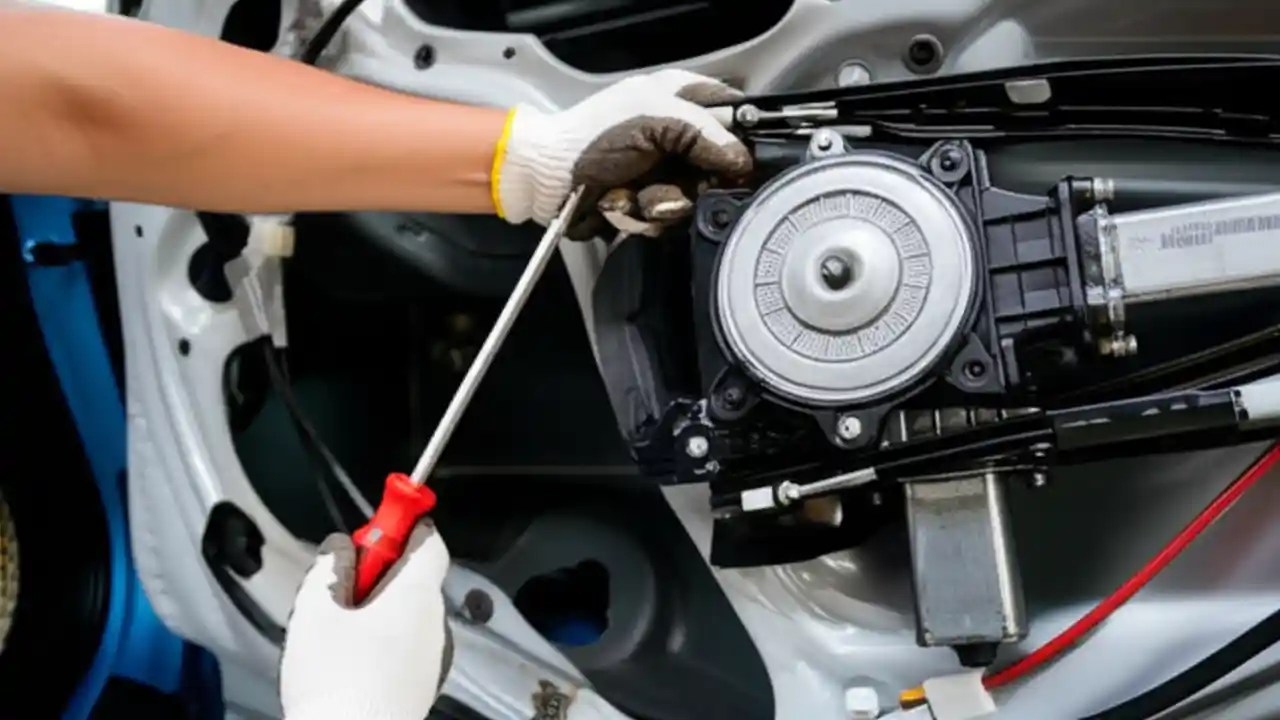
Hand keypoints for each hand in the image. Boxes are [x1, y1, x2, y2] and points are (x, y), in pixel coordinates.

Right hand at [280, 524, 451, 719]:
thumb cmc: (335, 678)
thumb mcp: (316, 612)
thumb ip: (331, 567)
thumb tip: (343, 546)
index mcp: (417, 596)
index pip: (430, 542)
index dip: (406, 525)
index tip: (376, 527)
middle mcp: (437, 624)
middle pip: (416, 579)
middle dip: (379, 574)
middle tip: (338, 587)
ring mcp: (434, 659)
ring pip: (409, 616)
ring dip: (378, 612)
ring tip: (335, 633)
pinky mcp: (423, 687)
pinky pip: (407, 648)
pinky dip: (382, 643)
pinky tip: (348, 665)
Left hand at [492, 69, 752, 237]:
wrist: (546, 179)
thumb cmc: (588, 137)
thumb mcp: (655, 119)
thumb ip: (706, 132)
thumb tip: (741, 159)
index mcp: (682, 99)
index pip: (736, 116)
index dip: (739, 141)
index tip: (728, 162)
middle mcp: (677, 136)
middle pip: (719, 170)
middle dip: (692, 184)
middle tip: (670, 180)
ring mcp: (663, 172)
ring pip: (693, 202)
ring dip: (659, 203)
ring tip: (630, 192)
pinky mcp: (648, 203)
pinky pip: (665, 222)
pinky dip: (639, 217)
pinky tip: (619, 202)